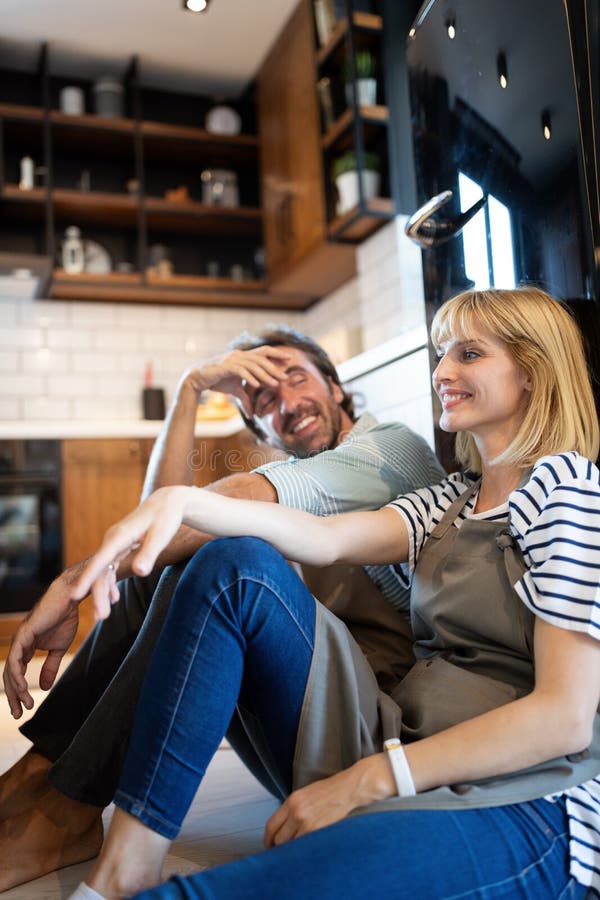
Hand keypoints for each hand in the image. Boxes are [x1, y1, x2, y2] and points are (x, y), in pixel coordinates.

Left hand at [3, 570, 81, 717]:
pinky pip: (15, 659)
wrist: (69, 598)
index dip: (18, 693)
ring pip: (10, 670)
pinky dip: (17, 675)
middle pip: (10, 676)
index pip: (17, 674)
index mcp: (26, 648)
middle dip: (14, 696)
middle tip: (19, 713)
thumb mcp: (58, 649)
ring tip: (24, 704)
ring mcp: (20, 640)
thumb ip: (50, 667)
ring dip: (16, 690)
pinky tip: (22, 687)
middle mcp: (19, 645)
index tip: (24, 709)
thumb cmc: (64, 619)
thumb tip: (44, 688)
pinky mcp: (23, 634)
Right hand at [72, 486, 190, 619]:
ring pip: (103, 571)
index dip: (88, 578)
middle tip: (100, 618)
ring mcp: (114, 543)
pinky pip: (109, 568)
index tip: (76, 595)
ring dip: (102, 592)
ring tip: (102, 616)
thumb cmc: (166, 518)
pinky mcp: (120, 547)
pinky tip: (113, 599)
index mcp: (119, 536)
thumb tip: (139, 572)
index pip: (100, 561)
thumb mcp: (161, 535)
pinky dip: (109, 583)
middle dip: (98, 594)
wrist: (168, 502)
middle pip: (99, 570)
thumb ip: (149, 553)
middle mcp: (112, 540)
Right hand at [183, 346, 291, 416]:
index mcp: (244, 356)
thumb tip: (252, 414)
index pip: (263, 351)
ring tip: (274, 384)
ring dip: (265, 375)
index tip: (289, 359)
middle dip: (274, 368)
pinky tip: (257, 385)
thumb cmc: (217, 381)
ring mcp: (232, 359)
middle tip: (285, 378)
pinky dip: (249, 377)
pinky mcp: (225, 366)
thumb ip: (245, 398)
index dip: (276, 354)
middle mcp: (239, 354)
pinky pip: (240, 370)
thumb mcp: (235, 390)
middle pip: (261, 358)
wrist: (198, 378)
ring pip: (253, 365)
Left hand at [264, 768, 363, 847]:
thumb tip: (281, 828)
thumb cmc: (326, 792)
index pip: (271, 825)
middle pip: (279, 839)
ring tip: (294, 850)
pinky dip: (303, 849)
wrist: (345, 790)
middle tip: (281, 851)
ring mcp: (307, 823)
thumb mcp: (302, 795)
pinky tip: (306, 848)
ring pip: (291, 845)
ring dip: (291, 849)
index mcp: (291, 801)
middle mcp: (297, 812)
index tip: (268, 845)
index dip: (267, 839)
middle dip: (278, 847)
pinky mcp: (318, 831)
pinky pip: (304, 846)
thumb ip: (290, 810)